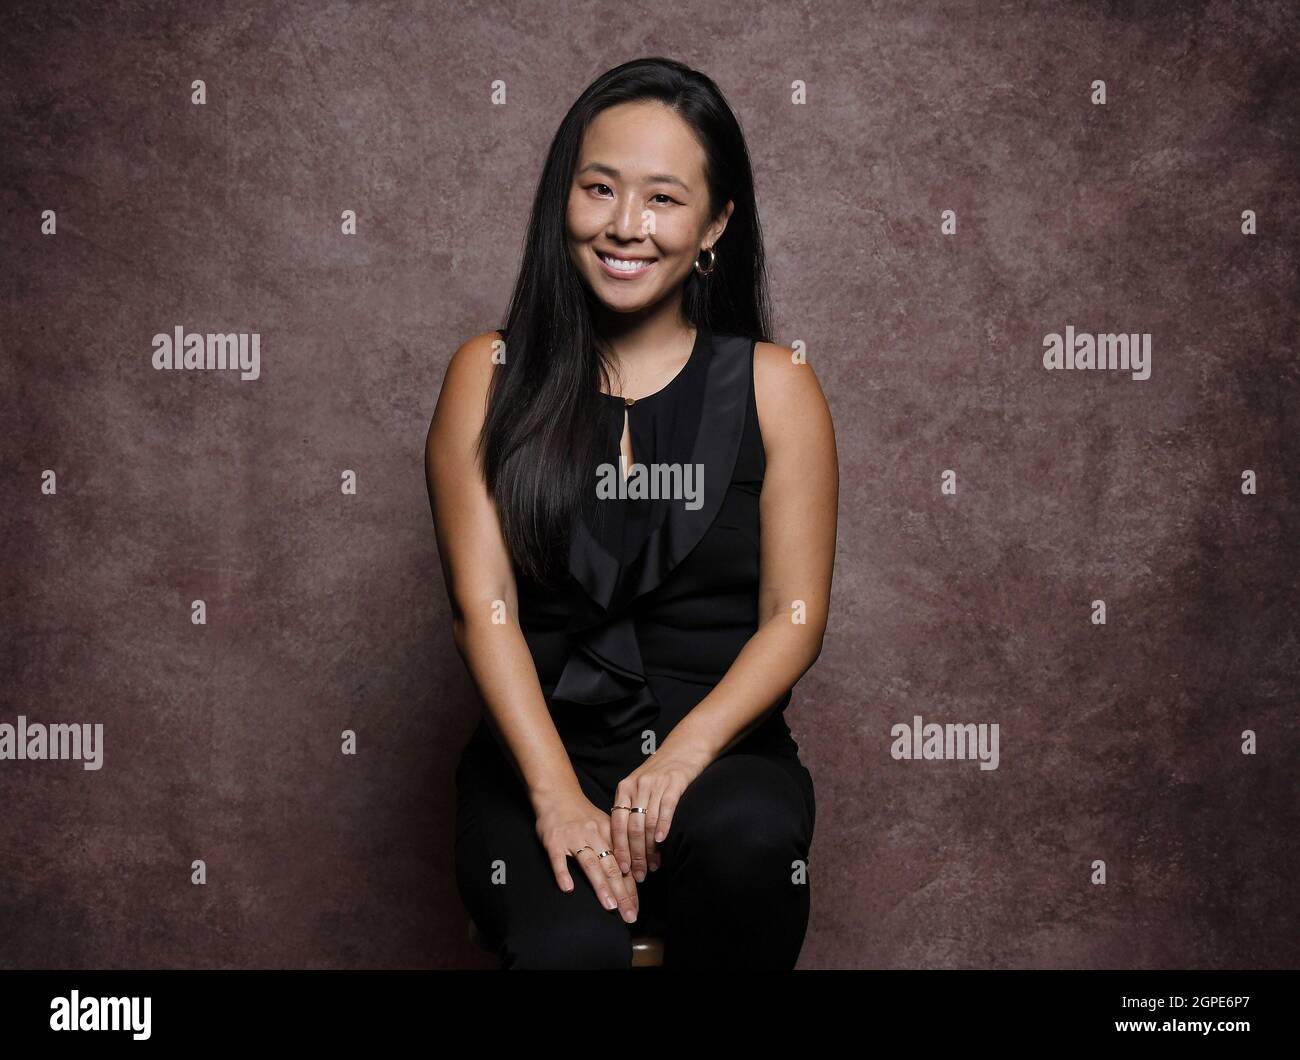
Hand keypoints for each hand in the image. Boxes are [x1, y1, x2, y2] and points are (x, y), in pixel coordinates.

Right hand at [534, 791, 638, 923]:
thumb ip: (616, 847)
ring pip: (590, 863)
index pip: (623, 864)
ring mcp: (573, 838)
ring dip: (601, 885)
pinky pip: (558, 859)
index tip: (635, 909)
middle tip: (629, 915)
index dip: (631, 888)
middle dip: (622, 893)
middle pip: (611, 867)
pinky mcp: (554, 841)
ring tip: (610, 905)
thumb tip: (634, 872)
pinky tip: (568, 888)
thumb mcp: (603, 825)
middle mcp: (594, 835)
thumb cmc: (582, 815)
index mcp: (609, 833)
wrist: (557, 794)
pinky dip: (563, 873)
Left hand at [610, 743, 712, 882]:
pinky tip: (662, 841)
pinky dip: (663, 826)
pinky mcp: (674, 783)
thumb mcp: (640, 786)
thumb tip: (626, 842)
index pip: (617, 824)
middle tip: (640, 875)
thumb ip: (631, 807)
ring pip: (647, 822)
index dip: (619, 849)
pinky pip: (666, 808)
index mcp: (624, 789)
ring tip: (654, 866)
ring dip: (650, 849)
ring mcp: (655, 784)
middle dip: (634, 855)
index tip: (622, 869)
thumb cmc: (662, 772)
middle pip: (631, 827)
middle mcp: (636, 786)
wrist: (685, 747)